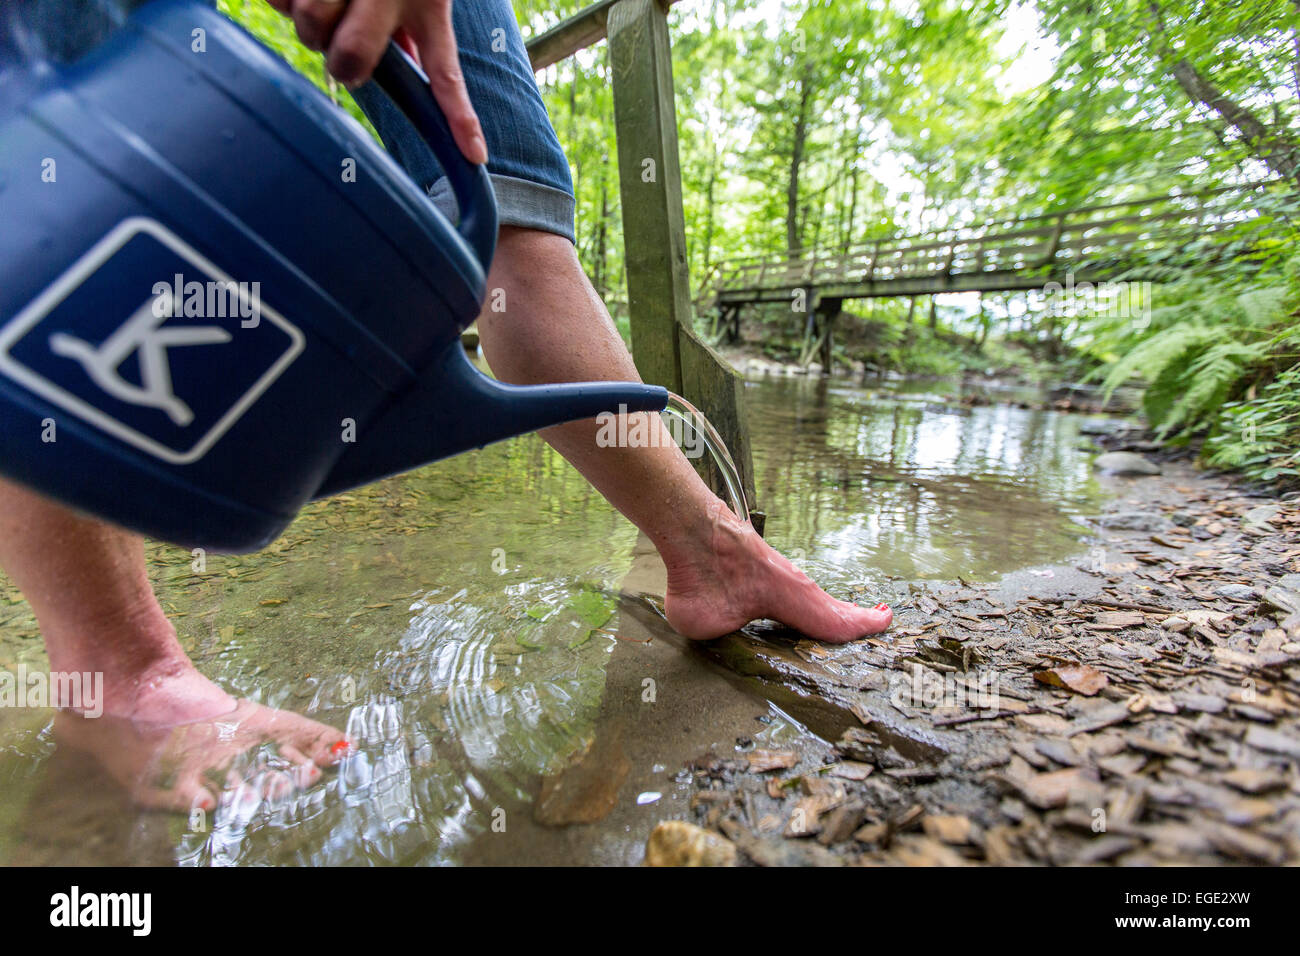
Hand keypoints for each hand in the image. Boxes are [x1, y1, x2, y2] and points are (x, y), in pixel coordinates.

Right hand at [264, 0, 487, 163]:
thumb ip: (412, 28)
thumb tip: (404, 61)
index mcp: (428, 3)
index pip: (445, 72)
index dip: (459, 118)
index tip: (475, 156)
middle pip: (349, 57)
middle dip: (340, 63)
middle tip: (340, 51)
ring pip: (307, 23)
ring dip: (305, 22)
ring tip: (318, 0)